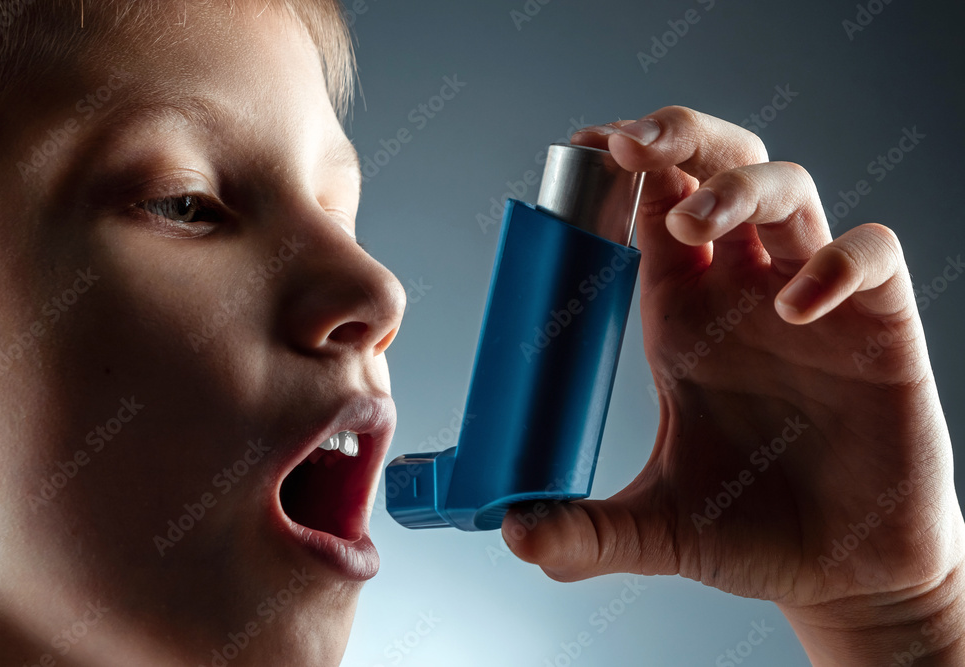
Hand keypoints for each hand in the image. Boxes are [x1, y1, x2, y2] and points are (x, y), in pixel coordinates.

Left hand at [501, 107, 964, 663]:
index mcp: (683, 316)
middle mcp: (743, 294)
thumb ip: (586, 535)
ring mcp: (812, 302)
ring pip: (788, 189)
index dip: (623, 173)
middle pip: (718, 169)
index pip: (652, 211)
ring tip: (692, 221)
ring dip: (738, 185)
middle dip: (680, 138)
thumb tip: (513, 537)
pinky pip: (871, 254)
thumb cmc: (750, 533)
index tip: (584, 151)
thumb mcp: (655, 531)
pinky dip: (836, 262)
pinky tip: (796, 306)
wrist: (843, 573)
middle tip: (629, 146)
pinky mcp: (880, 326)